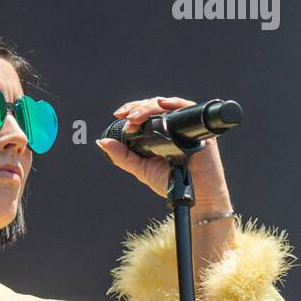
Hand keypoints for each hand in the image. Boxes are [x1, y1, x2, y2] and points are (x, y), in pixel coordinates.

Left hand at [96, 95, 231, 208]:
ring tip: (135, 117)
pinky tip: (162, 105)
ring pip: (167, 105)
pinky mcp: (198, 128)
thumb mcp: (141, 168)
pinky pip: (187, 108)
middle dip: (137, 108)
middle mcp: (172, 126)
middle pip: (154, 106)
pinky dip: (174, 104)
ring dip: (149, 106)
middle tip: (127, 117)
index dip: (132, 109)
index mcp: (159, 133)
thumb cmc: (170, 182)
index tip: (118, 114)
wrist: (195, 196)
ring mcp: (185, 126)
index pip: (145, 113)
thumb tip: (102, 141)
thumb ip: (122, 156)